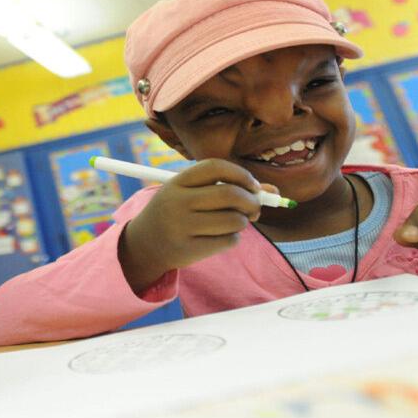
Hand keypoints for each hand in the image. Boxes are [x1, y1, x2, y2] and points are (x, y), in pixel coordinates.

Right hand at [119, 159, 275, 292]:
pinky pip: (229, 241)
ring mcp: (182, 227)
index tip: (252, 185)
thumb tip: (274, 191)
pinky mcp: (189, 249)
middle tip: (255, 208)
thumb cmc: (176, 213)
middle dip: (252, 201)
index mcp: (177, 182)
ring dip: (243, 222)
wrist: (144, 245)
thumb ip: (227, 187)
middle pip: (230, 194)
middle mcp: (178, 202)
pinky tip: (222, 237)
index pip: (215, 167)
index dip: (241, 174)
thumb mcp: (191, 194)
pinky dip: (234, 238)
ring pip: (234, 220)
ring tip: (235, 223)